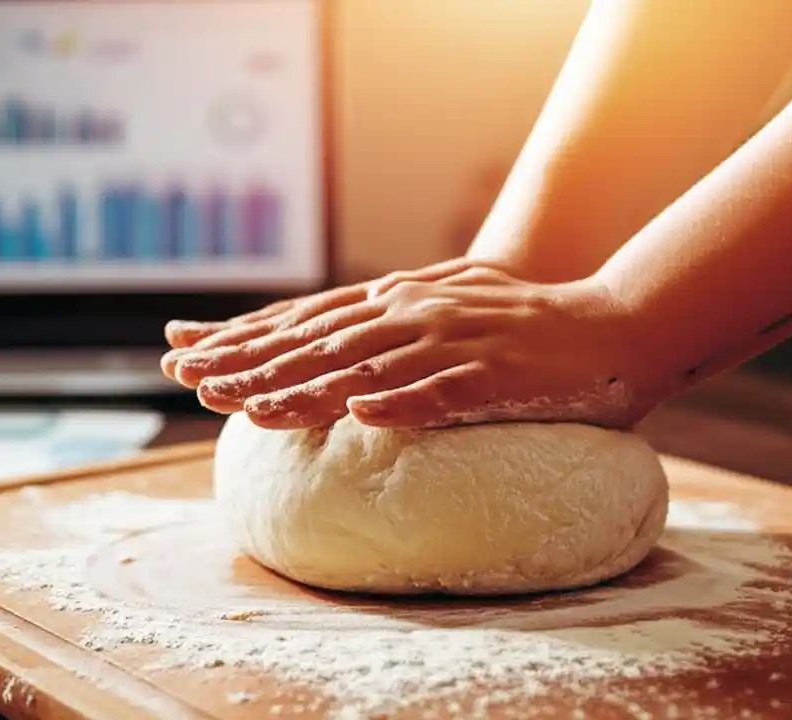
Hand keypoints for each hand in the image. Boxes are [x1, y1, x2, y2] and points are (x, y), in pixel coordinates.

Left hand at [162, 257, 504, 382]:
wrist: (610, 326)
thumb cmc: (512, 326)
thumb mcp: (433, 310)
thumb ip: (376, 324)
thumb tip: (314, 347)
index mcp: (391, 301)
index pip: (298, 321)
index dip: (238, 339)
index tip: (180, 355)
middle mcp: (410, 313)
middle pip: (316, 343)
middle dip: (249, 366)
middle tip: (190, 386)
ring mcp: (452, 342)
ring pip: (367, 368)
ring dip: (306, 389)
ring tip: (252, 410)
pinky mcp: (496, 374)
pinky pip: (444, 391)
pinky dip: (404, 403)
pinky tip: (365, 415)